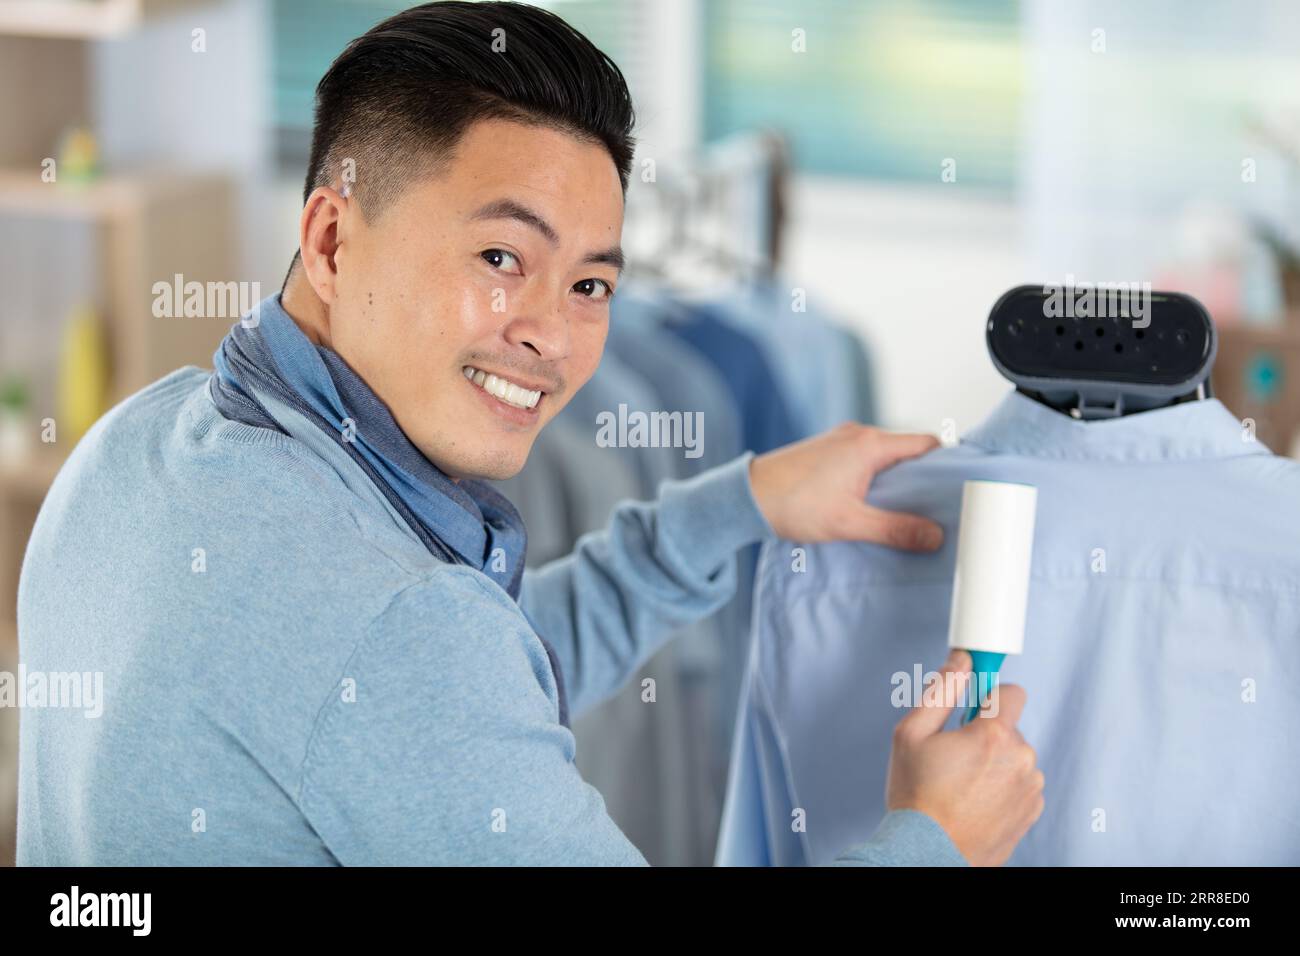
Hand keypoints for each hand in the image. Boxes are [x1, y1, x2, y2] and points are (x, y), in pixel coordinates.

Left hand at [748, 422, 943, 550]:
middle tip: (937, 508)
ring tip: (907, 512)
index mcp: (869, 444)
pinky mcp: (826, 453)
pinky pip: (863, 462)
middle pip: (907, 450)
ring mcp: (839, 442)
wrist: (744, 498)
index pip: (926, 444)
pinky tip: (873, 506)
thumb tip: (935, 536)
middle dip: (922, 478)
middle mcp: (856, 435)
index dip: (946, 464)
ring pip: (884, 458)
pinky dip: (874, 480)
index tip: (957, 489)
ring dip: (896, 481)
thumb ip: (895, 529)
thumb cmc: (792, 504)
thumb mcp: (849, 522)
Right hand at [884, 649, 1044, 865]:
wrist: (927, 855)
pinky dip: (1002, 788)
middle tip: (952, 757)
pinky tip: (974, 802)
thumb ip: (940, 691)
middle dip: (984, 735)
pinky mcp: (1031, 813)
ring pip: (1014, 757)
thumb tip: (961, 661)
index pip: (1012, 692)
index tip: (973, 706)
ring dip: (995, 763)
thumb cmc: (915, 797)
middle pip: (1008, 728)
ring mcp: (1030, 789)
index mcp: (994, 735)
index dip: (988, 696)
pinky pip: (1019, 784)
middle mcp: (1021, 760)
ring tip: (962, 785)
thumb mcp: (910, 734)